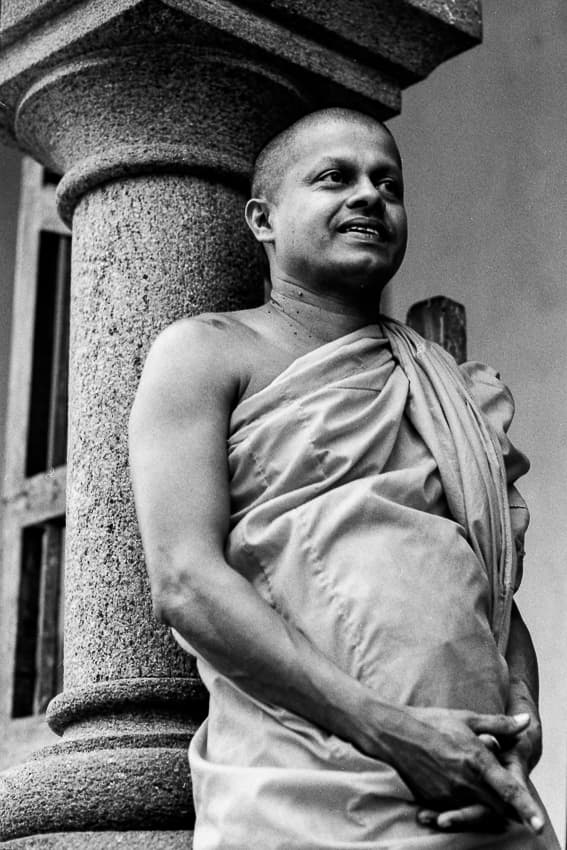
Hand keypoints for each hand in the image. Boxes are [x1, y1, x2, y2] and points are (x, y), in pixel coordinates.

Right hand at [374, 705, 544, 833]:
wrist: (394, 734)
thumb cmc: (431, 722)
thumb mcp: (467, 718)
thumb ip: (499, 725)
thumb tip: (525, 723)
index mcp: (476, 760)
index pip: (509, 791)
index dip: (526, 809)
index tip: (538, 826)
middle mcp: (465, 782)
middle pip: (497, 807)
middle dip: (506, 806)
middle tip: (508, 798)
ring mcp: (449, 795)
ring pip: (478, 810)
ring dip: (484, 803)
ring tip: (475, 785)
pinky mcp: (435, 801)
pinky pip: (457, 809)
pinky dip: (463, 802)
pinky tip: (455, 784)